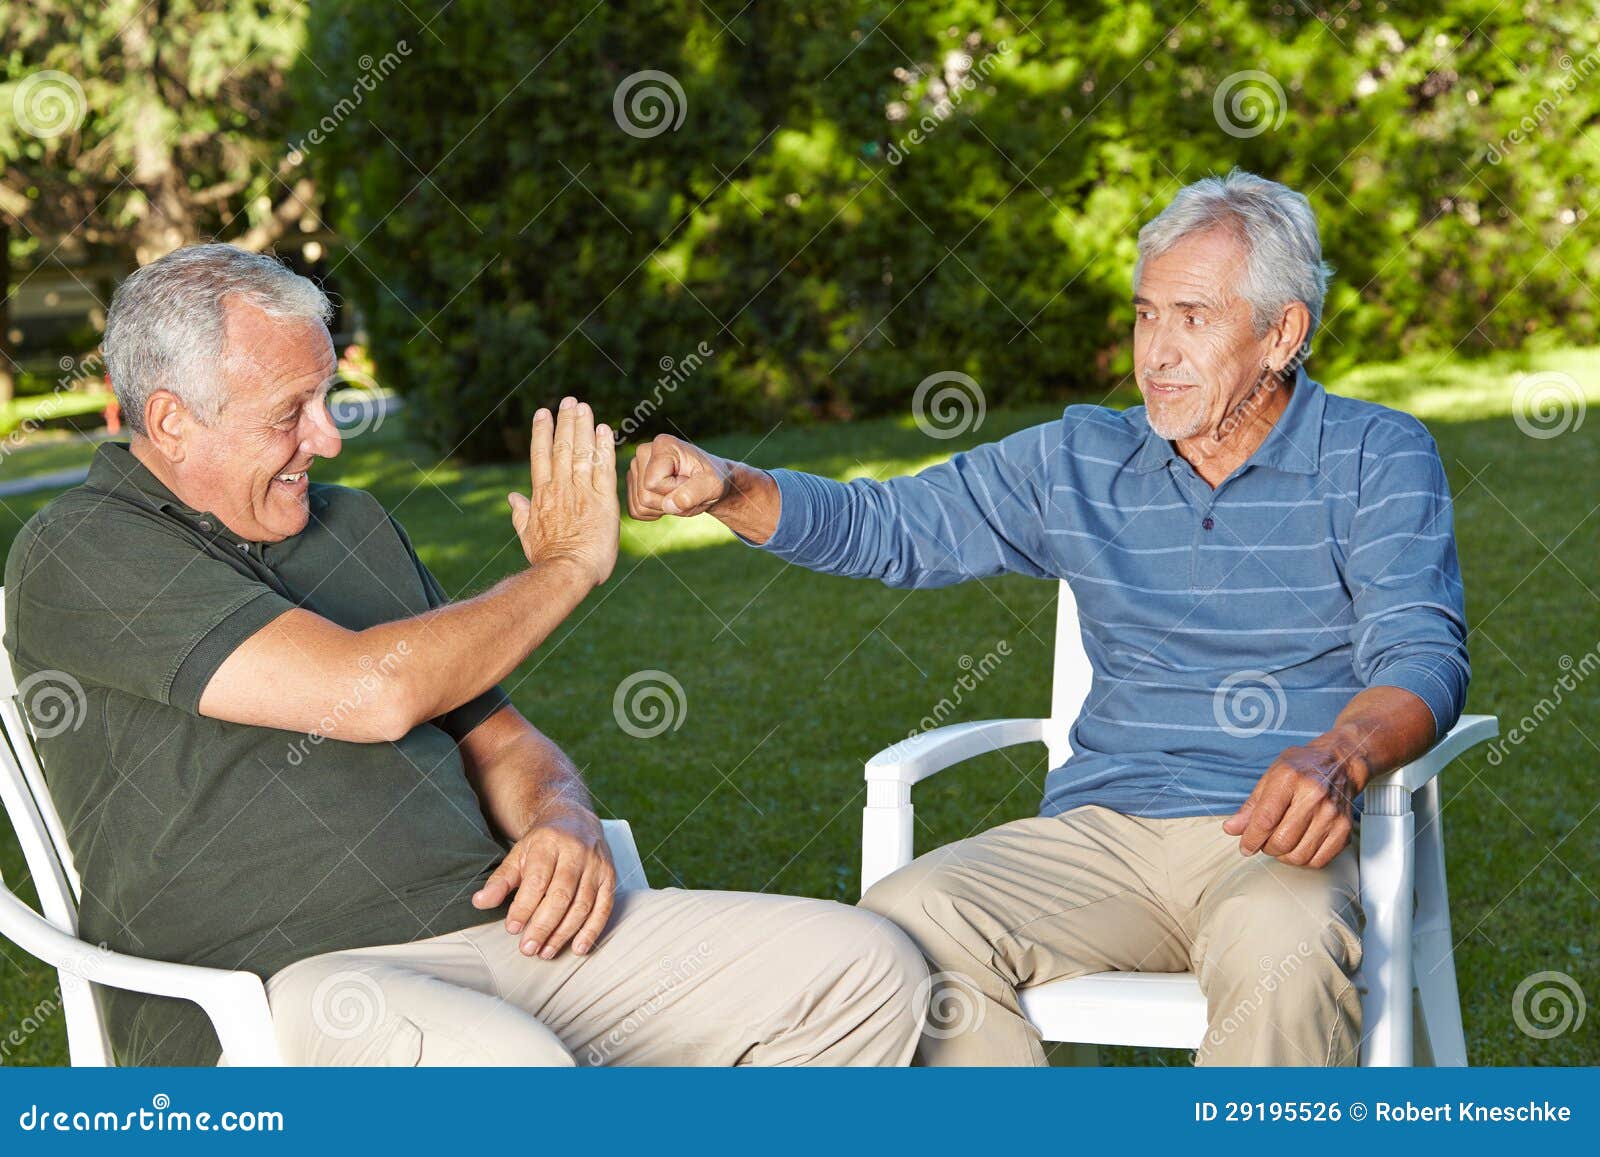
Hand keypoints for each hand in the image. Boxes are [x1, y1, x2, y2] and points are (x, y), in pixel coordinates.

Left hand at [471, 808, 616, 957]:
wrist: (576, 821)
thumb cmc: (543, 844)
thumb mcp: (519, 855)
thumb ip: (501, 880)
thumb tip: (479, 902)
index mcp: (549, 843)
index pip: (537, 880)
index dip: (524, 906)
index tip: (512, 928)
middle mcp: (576, 852)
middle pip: (561, 895)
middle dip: (543, 925)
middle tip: (528, 949)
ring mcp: (597, 865)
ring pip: (582, 904)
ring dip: (563, 933)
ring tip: (545, 952)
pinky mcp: (610, 877)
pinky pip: (604, 907)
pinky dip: (592, 930)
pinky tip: (577, 948)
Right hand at [509, 396, 618, 585]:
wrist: (568, 572)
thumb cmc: (547, 559)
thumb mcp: (527, 535)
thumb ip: (520, 513)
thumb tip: (512, 498)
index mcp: (542, 494)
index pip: (541, 455)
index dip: (542, 431)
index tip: (543, 412)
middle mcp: (562, 487)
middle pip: (563, 446)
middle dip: (566, 421)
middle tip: (569, 400)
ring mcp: (583, 492)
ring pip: (583, 452)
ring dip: (583, 427)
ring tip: (584, 407)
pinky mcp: (605, 500)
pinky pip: (605, 468)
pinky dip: (604, 447)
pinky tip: (605, 430)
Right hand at [627, 433, 733, 520]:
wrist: (708, 483)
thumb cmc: (712, 480)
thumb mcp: (712, 486)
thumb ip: (694, 493)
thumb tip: (670, 505)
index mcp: (662, 444)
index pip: (654, 483)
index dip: (674, 490)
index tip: (690, 481)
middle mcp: (643, 452)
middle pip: (645, 496)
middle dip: (668, 501)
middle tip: (685, 490)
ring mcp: (635, 467)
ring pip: (639, 505)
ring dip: (662, 508)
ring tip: (678, 494)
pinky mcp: (632, 482)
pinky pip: (635, 511)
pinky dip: (654, 512)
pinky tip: (668, 500)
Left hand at [1222, 743, 1365, 868]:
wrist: (1340, 762)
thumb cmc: (1303, 767)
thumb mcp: (1271, 776)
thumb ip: (1251, 805)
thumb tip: (1231, 828)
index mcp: (1290, 779)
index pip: (1266, 819)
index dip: (1251, 839)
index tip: (1245, 847)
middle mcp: (1314, 797)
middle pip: (1282, 841)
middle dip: (1265, 847)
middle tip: (1264, 841)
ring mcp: (1332, 815)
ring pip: (1299, 856)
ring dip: (1283, 856)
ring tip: (1280, 843)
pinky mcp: (1344, 829)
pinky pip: (1318, 860)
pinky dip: (1303, 860)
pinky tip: (1298, 847)